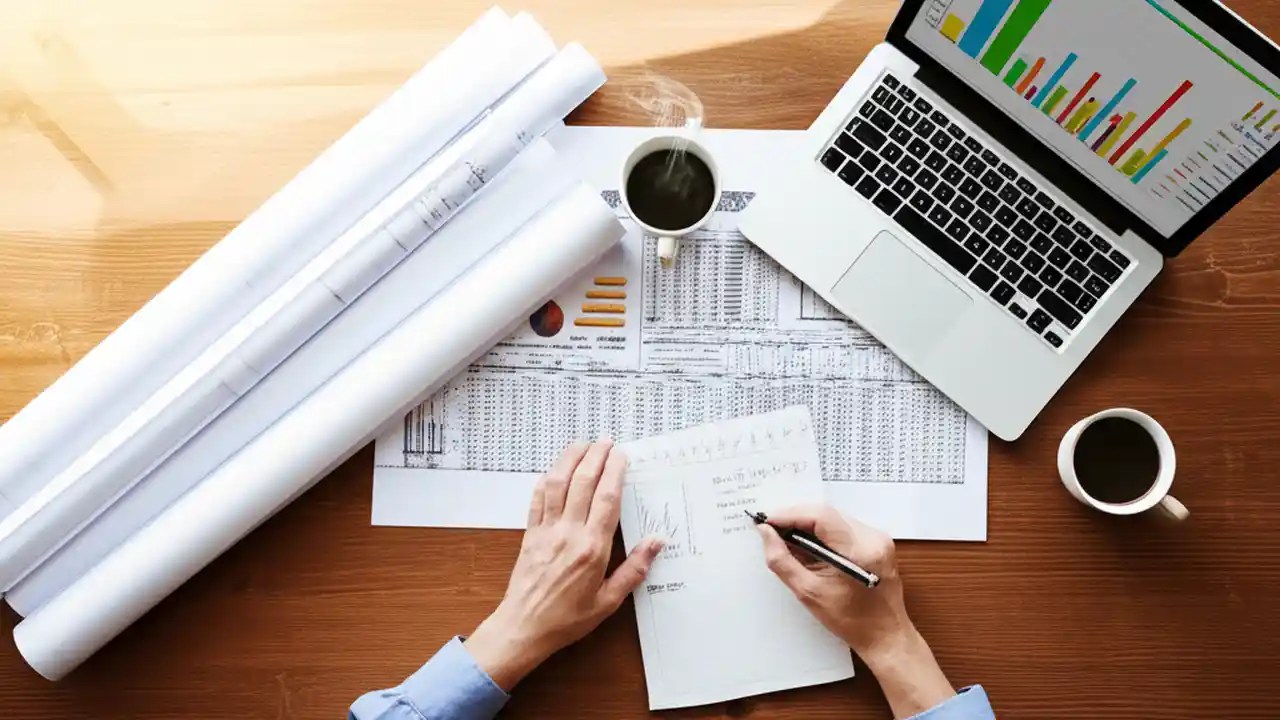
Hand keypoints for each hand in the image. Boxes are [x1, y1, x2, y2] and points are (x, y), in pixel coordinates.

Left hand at [465, 441, 663, 689]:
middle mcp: (569, 533)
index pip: (606, 498)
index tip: (622, 456)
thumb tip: (656, 543)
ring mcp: (546, 530)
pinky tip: (555, 470)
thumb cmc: (568, 619)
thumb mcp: (609, 601)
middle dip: (596, 456)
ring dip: (570, 458)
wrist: (524, 628)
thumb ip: (634, 569)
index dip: (615, 471)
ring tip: (582, 444)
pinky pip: (537, 498)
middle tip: (606, 441)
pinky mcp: (530, 533)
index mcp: (592, 548)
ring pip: (557, 483)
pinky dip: (547, 479)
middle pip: (583, 482)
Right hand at [757, 505, 954, 718]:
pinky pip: (843, 526)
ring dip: (808, 524)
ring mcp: (878, 538)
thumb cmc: (850, 621)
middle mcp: (873, 538)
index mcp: (860, 551)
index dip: (790, 514)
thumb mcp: (808, 592)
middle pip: (827, 513)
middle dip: (796, 518)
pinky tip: (809, 545)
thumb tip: (766, 533)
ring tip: (786, 538)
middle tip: (771, 530)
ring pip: (834, 518)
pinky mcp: (877, 541)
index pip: (820, 516)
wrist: (885, 635)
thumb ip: (782, 560)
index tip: (766, 521)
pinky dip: (822, 532)